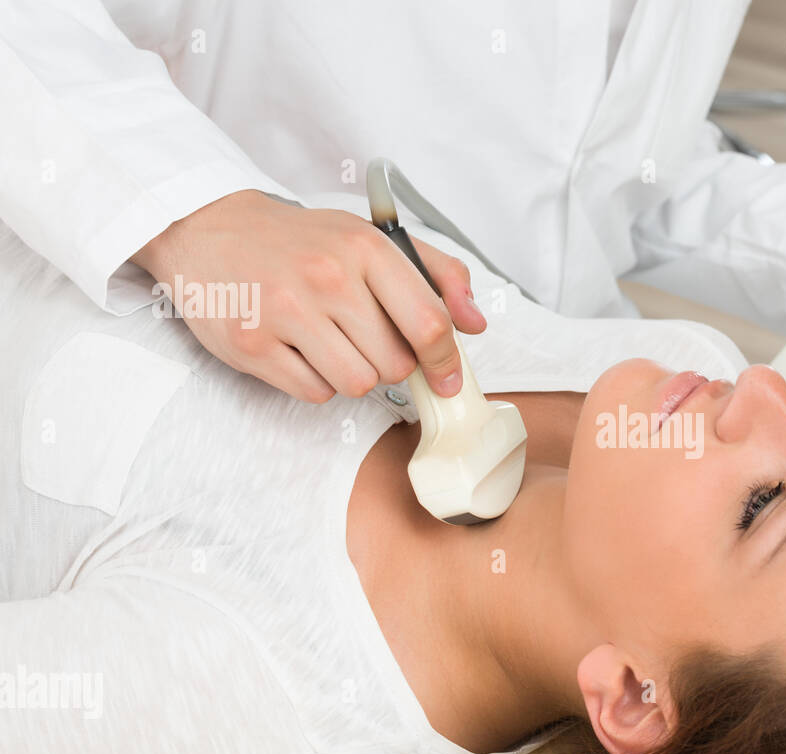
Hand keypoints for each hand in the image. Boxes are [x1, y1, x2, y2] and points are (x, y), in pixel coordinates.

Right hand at [131, 190, 485, 402]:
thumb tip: (475, 323)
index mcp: (365, 249)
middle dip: (389, 362)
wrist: (209, 228)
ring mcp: (286, 313)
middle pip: (395, 364)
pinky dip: (315, 381)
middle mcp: (327, 278)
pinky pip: (315, 393)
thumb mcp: (371, 239)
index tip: (448, 378)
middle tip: (364, 338)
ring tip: (330, 342)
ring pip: (358, 383)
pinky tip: (299, 349)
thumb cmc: (300, 241)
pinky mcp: (252, 345)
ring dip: (352, 374)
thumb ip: (436, 275)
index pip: (428, 324)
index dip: (446, 361)